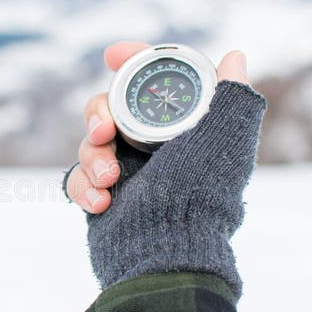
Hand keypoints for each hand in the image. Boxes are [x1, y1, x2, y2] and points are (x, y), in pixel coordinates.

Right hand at [65, 41, 250, 213]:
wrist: (168, 256)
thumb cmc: (200, 195)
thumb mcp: (225, 137)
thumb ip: (234, 95)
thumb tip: (234, 56)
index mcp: (181, 130)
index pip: (152, 83)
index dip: (132, 62)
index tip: (113, 55)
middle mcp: (153, 149)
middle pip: (109, 107)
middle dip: (99, 113)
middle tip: (105, 131)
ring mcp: (126, 174)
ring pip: (89, 142)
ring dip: (93, 156)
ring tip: (110, 180)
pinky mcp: (102, 198)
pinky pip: (77, 177)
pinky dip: (83, 186)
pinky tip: (101, 203)